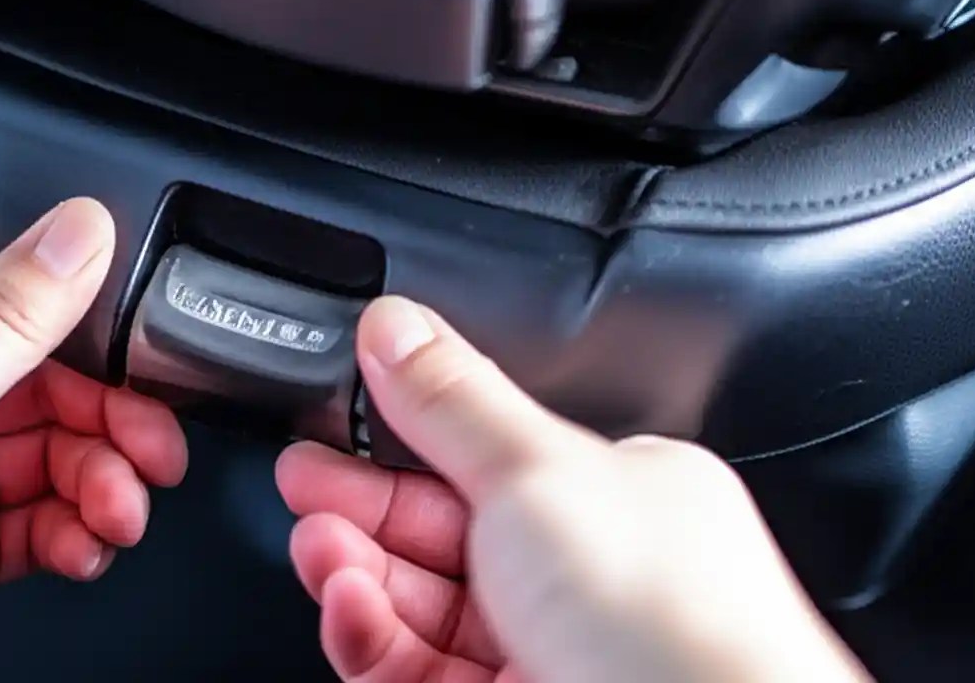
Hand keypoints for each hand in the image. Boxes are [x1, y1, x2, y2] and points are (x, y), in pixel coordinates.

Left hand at [0, 198, 186, 681]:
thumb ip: (15, 310)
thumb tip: (82, 227)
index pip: (7, 316)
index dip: (81, 346)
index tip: (134, 370)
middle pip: (44, 395)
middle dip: (108, 429)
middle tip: (153, 454)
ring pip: (50, 464)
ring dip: (100, 488)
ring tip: (117, 514)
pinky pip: (38, 526)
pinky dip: (74, 535)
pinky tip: (84, 546)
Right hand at [277, 297, 870, 682]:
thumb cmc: (670, 621)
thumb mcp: (540, 473)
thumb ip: (454, 401)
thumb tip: (396, 326)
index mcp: (614, 497)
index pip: (486, 455)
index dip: (406, 438)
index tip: (340, 423)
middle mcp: (586, 576)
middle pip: (446, 532)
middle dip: (365, 505)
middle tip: (305, 483)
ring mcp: (548, 651)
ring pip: (422, 606)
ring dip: (359, 571)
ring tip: (321, 549)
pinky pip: (415, 668)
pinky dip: (372, 637)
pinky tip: (351, 609)